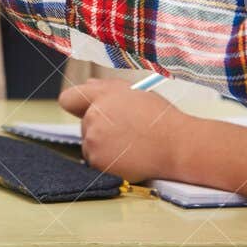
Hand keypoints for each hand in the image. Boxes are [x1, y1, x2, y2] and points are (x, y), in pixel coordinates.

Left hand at [55, 73, 188, 181]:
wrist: (177, 146)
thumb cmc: (160, 118)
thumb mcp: (136, 92)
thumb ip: (106, 87)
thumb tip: (86, 84)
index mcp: (101, 95)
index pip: (69, 99)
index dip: (77, 106)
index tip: (84, 111)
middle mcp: (93, 116)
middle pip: (84, 125)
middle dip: (100, 128)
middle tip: (128, 131)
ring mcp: (93, 139)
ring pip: (89, 144)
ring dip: (103, 146)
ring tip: (130, 144)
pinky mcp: (97, 161)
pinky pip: (95, 161)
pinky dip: (108, 162)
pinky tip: (128, 156)